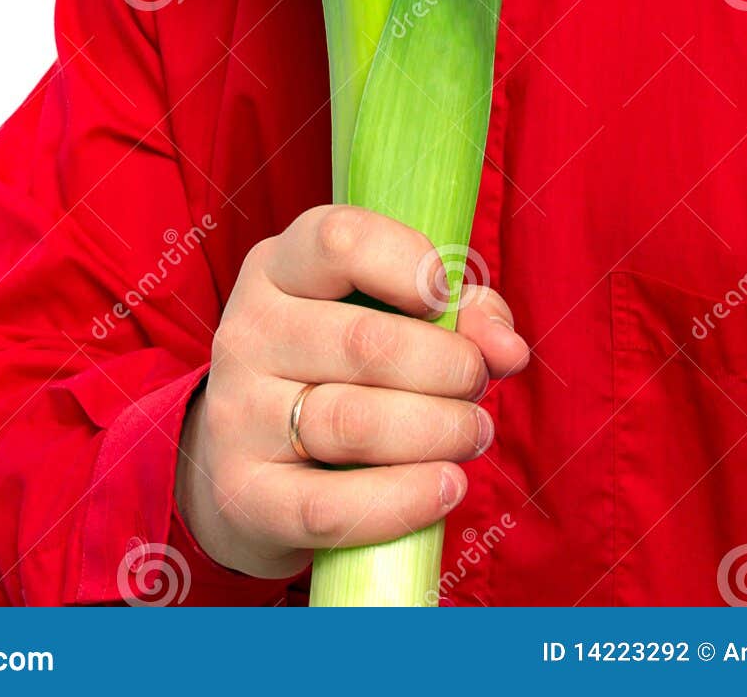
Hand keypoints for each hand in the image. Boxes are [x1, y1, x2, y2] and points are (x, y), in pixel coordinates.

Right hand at [173, 203, 529, 578]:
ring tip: (472, 434)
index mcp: (277, 269)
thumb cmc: (338, 374)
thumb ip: (457, 314)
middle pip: (366, 342)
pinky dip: (406, 499)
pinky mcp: (246, 496)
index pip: (338, 241)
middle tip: (478, 386)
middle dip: (450, 367)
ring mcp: (239, 416)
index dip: (410, 263)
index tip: (444, 297)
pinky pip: (333, 507)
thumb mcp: (386, 318)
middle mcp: (247, 333)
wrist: (249, 472)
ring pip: (356, 423)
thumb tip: (508, 347)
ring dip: (440, 431)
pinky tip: (446, 486)